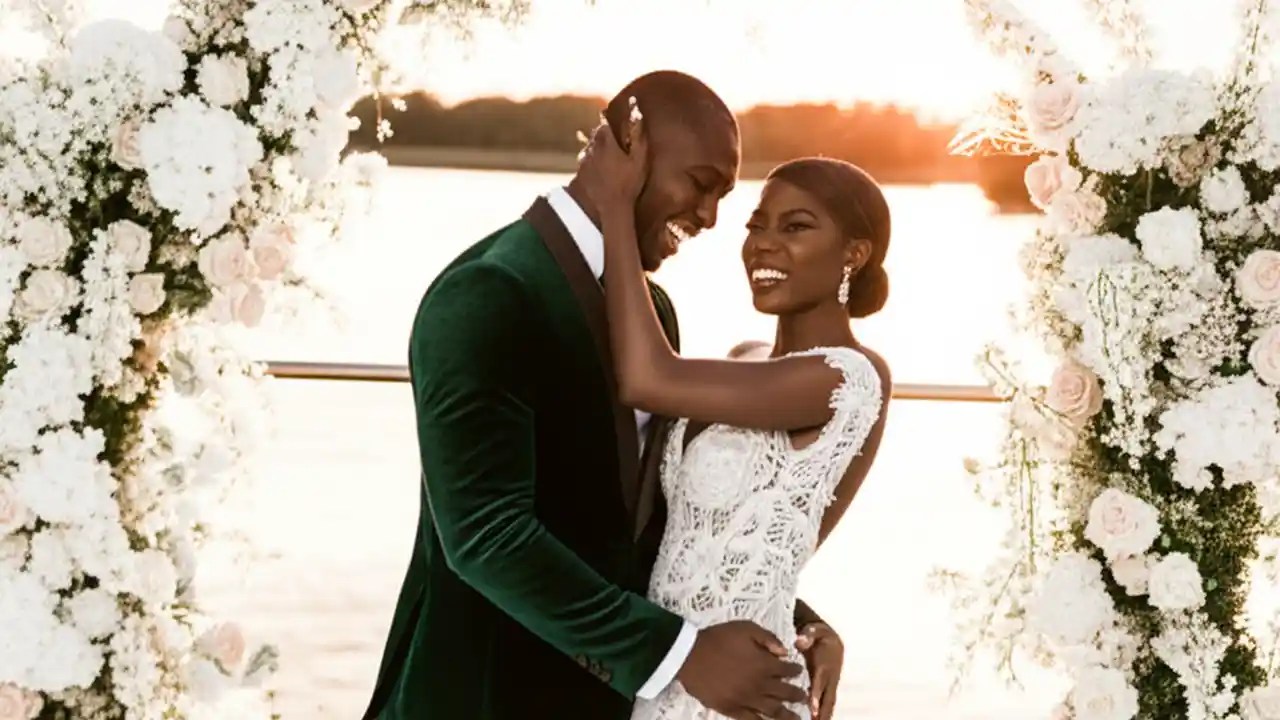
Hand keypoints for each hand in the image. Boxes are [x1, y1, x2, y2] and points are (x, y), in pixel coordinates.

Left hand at [579, 96, 648, 217]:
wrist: (610, 208)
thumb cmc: (628, 184)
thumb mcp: (640, 160)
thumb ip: (639, 136)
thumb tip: (637, 113)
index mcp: (606, 142)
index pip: (604, 123)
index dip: (611, 122)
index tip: (617, 123)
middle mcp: (592, 149)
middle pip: (596, 135)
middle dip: (604, 134)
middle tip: (614, 138)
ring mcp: (584, 162)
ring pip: (590, 148)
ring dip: (597, 147)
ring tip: (607, 153)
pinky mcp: (580, 175)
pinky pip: (586, 162)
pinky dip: (592, 161)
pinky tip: (599, 168)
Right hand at [676, 620, 806, 719]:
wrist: (690, 655)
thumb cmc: (718, 639)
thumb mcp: (745, 628)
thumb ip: (768, 638)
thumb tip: (785, 652)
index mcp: (764, 664)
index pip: (787, 670)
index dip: (795, 670)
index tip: (799, 671)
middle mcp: (760, 685)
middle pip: (785, 693)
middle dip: (797, 695)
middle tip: (804, 697)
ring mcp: (747, 700)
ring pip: (774, 711)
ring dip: (788, 715)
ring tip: (797, 718)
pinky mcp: (733, 710)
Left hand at [795, 622, 843, 719]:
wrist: (828, 635)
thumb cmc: (819, 633)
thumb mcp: (814, 629)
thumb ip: (808, 635)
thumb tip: (800, 642)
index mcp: (827, 662)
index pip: (821, 680)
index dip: (817, 694)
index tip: (812, 707)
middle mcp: (831, 674)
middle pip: (828, 696)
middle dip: (824, 711)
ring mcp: (830, 681)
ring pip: (828, 700)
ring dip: (824, 714)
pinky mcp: (827, 684)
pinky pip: (825, 699)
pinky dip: (822, 710)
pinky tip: (816, 718)